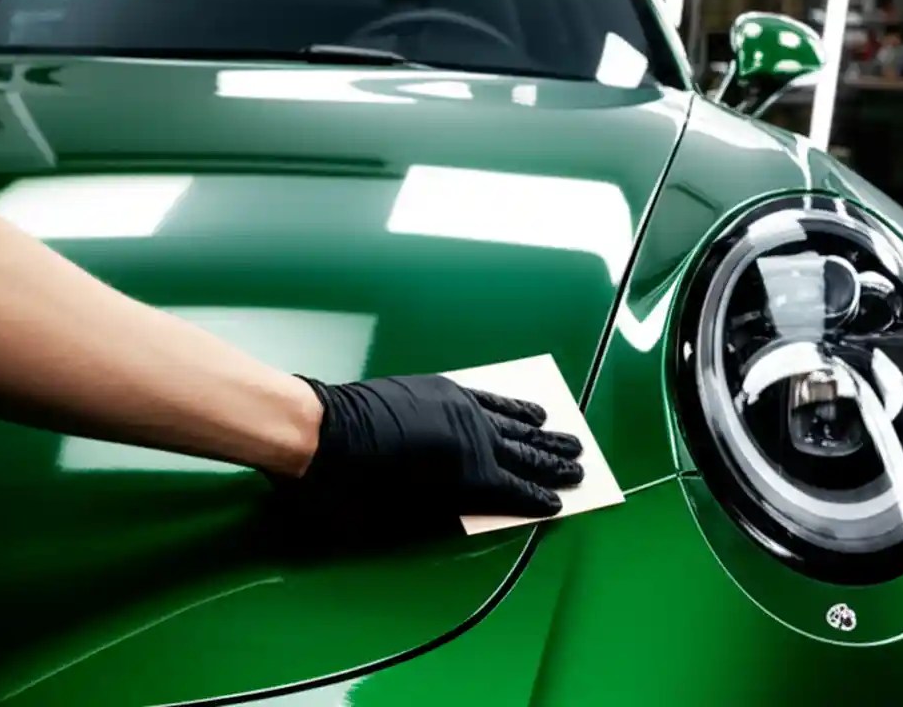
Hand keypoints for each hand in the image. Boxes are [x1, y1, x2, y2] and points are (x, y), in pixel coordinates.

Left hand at [297, 375, 583, 517]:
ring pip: (515, 425)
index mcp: (469, 476)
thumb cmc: (354, 486)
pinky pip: (491, 400)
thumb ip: (447, 505)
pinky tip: (530, 412)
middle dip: (553, 465)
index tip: (558, 504)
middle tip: (580, 471)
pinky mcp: (446, 391)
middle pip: (524, 455)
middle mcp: (476, 440)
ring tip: (569, 440)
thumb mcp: (405, 512)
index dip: (538, 499)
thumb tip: (469, 499)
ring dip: (544, 435)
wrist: (323, 433)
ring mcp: (463, 411)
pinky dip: (514, 408)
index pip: (516, 491)